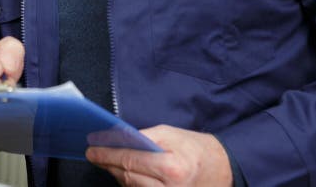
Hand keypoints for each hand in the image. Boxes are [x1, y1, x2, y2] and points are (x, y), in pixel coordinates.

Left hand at [86, 125, 232, 186]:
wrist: (224, 170)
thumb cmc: (196, 148)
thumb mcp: (171, 134)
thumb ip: (143, 136)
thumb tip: (117, 139)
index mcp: (172, 168)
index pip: (130, 161)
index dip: (107, 155)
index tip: (91, 149)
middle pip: (127, 177)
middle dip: (108, 164)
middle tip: (93, 154)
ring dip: (117, 174)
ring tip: (107, 161)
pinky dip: (130, 183)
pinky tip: (123, 172)